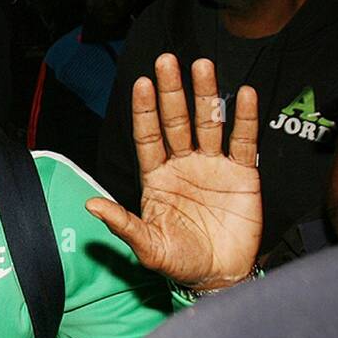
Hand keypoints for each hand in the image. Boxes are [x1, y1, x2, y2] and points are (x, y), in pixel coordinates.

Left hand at [86, 54, 261, 290]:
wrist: (220, 277)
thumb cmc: (180, 261)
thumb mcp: (148, 247)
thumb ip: (123, 224)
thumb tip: (91, 206)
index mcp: (157, 176)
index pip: (149, 135)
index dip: (145, 110)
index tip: (140, 84)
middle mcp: (183, 163)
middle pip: (176, 120)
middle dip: (172, 91)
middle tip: (167, 60)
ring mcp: (213, 165)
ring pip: (208, 122)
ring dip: (206, 94)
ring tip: (202, 66)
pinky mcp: (242, 173)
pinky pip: (243, 141)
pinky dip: (245, 118)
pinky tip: (245, 93)